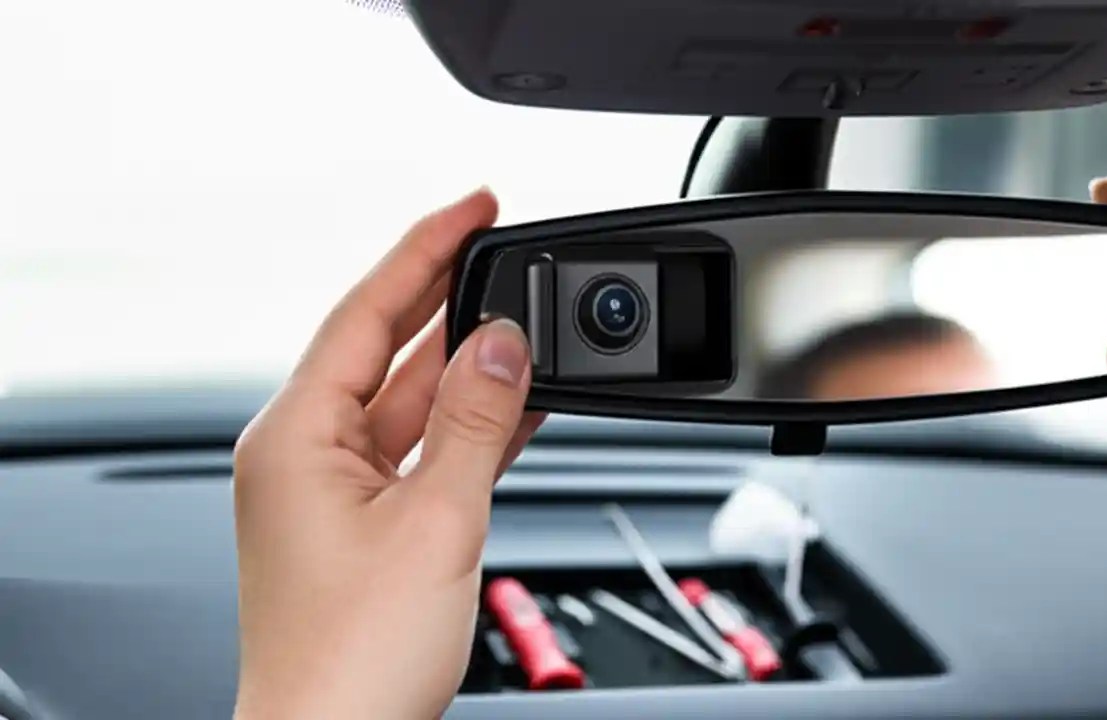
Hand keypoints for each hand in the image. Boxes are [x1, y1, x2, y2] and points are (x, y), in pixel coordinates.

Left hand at [231, 189, 544, 719]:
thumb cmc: (352, 661)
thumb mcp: (435, 522)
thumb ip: (476, 423)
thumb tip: (505, 344)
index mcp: (294, 436)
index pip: (364, 310)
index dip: (424, 249)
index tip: (474, 203)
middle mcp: (305, 453)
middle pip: (387, 348)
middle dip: (451, 300)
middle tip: (508, 251)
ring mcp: (334, 489)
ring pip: (411, 401)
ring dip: (468, 368)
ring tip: (528, 321)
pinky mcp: (366, 522)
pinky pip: (423, 449)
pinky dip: (469, 425)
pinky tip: (517, 402)